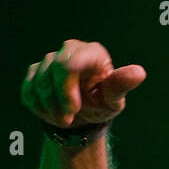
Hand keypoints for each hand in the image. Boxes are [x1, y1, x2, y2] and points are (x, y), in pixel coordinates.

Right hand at [21, 39, 145, 127]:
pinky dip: (40, 108)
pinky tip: (53, 112)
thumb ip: (121, 85)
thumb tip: (139, 72)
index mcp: (92, 54)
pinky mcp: (33, 72)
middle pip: (53, 69)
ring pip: (39, 83)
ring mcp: (49, 60)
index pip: (70, 63)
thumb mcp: (113, 99)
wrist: (82, 116)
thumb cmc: (101, 103)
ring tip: (66, 118)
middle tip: (68, 118)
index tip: (73, 108)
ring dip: (51, 108)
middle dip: (59, 99)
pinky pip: (29, 92)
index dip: (66, 88)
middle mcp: (70, 50)